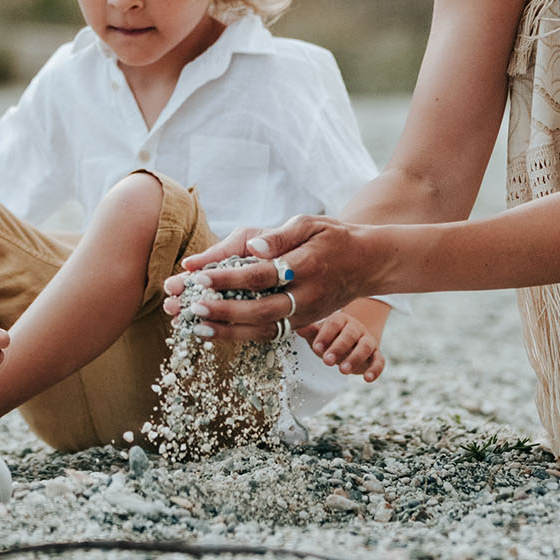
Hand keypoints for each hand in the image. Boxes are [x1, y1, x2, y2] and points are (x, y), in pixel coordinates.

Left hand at [159, 215, 380, 343]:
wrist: (367, 263)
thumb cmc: (333, 237)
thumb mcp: (310, 223)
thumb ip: (281, 235)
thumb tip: (254, 246)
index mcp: (307, 265)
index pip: (261, 275)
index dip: (229, 277)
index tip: (199, 276)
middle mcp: (308, 295)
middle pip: (261, 310)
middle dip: (224, 311)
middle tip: (192, 307)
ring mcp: (307, 314)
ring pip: (265, 330)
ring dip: (229, 332)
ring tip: (197, 328)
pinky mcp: (304, 323)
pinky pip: (270, 333)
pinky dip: (242, 335)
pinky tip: (217, 332)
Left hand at [304, 308, 384, 380]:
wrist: (350, 344)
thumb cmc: (330, 339)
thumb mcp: (319, 336)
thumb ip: (310, 332)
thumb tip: (296, 326)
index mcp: (340, 320)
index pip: (334, 323)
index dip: (325, 335)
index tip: (316, 347)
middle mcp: (356, 328)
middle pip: (350, 334)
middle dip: (338, 348)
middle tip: (327, 361)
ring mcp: (367, 340)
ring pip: (365, 346)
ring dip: (355, 358)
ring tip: (343, 371)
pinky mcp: (376, 354)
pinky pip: (379, 360)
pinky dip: (375, 369)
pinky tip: (367, 379)